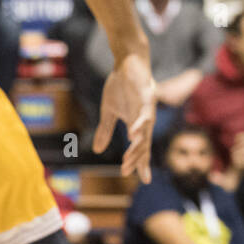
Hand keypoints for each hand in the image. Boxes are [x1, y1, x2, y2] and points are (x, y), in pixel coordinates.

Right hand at [92, 52, 156, 181]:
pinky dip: (140, 125)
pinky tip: (134, 135)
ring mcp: (147, 109)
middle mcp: (145, 119)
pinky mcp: (146, 97)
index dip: (143, 163)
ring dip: (137, 147)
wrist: (127, 62)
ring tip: (129, 160)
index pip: (142, 148)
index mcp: (137, 124)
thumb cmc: (120, 85)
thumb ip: (105, 130)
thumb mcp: (109, 111)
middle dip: (137, 159)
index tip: (145, 181)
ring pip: (145, 133)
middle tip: (127, 172)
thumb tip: (97, 150)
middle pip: (144, 144)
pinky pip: (144, 114)